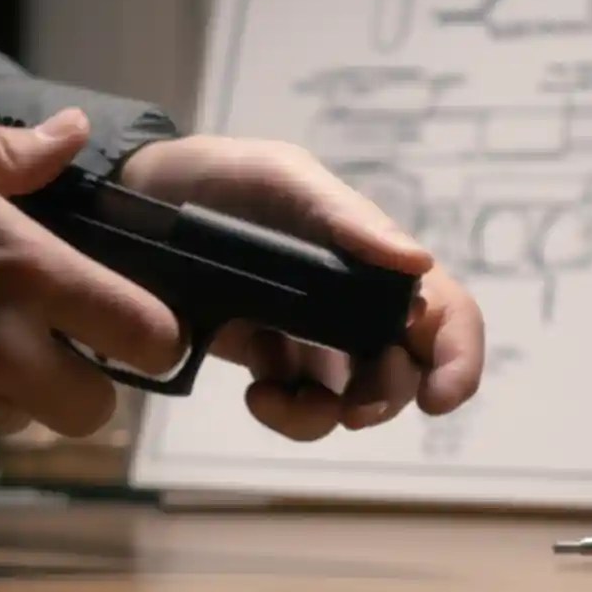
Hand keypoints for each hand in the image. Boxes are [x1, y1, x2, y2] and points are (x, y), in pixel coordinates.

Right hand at [0, 100, 181, 454]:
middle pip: (94, 411)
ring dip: (6, 394)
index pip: (144, 331)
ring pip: (19, 423)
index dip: (155, 337)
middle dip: (83, 386)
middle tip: (53, 351)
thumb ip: (7, 153)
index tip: (141, 329)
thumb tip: (73, 136)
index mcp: (22, 267)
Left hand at [116, 135, 484, 440]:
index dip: (459, 358)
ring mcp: (311, 335)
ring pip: (353, 400)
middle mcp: (354, 301)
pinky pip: (300, 406)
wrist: (132, 200)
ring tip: (275, 399)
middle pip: (405, 368)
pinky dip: (287, 414)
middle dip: (387, 397)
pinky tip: (257, 392)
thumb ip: (344, 217)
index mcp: (372, 257)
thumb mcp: (280, 177)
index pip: (444, 312)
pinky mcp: (267, 358)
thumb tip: (417, 262)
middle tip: (352, 405)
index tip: (440, 398)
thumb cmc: (215, 175)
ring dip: (328, 416)